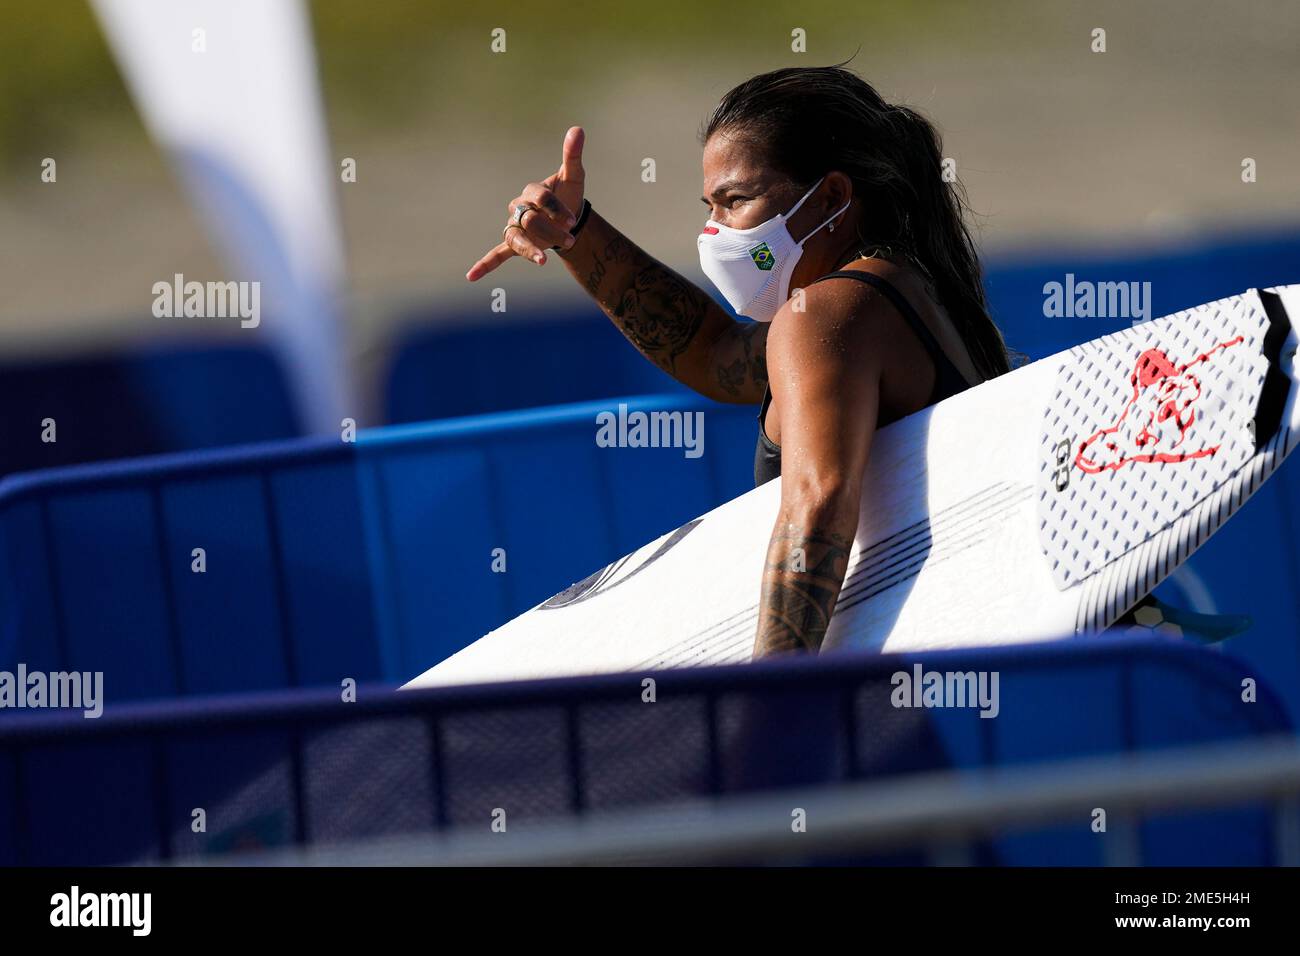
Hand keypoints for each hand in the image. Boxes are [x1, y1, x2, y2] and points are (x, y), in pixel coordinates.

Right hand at [466, 126, 586, 280]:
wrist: (570, 218)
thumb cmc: (569, 194)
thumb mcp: (573, 177)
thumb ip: (572, 155)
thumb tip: (578, 129)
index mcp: (532, 192)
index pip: (540, 199)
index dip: (557, 209)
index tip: (573, 221)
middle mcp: (519, 208)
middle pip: (530, 220)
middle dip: (551, 231)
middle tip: (570, 240)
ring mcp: (516, 226)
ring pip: (517, 237)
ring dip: (532, 249)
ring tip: (543, 260)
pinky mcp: (515, 244)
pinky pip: (497, 253)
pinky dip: (485, 264)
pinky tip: (471, 276)